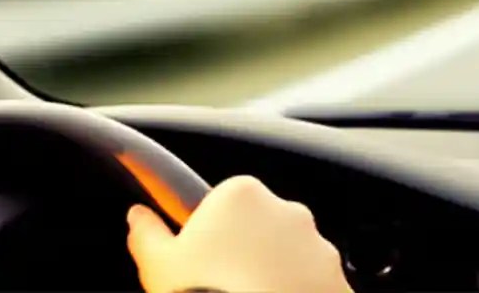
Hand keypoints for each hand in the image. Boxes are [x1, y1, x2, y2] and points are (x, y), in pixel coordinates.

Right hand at [126, 175, 351, 292]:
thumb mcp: (158, 264)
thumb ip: (147, 233)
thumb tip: (137, 217)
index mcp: (241, 194)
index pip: (222, 205)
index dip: (209, 235)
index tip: (200, 261)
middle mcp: (288, 211)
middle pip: (260, 229)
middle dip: (246, 253)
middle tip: (222, 286)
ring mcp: (319, 248)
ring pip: (291, 258)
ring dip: (276, 275)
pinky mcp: (340, 282)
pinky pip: (315, 285)